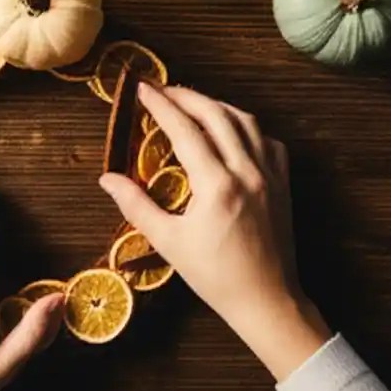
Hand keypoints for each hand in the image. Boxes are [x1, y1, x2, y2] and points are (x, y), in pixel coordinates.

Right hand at [98, 84, 330, 380]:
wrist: (267, 300)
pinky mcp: (284, 183)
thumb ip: (137, 206)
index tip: (142, 89)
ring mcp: (270, 174)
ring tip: (192, 103)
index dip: (161, 105)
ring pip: (245, 121)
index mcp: (217, 185)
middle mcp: (247, 171)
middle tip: (162, 89)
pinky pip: (267, 140)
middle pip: (216, 114)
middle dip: (186, 96)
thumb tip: (107, 178)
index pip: (184, 129)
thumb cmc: (215, 276)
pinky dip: (246, 127)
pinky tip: (231, 131)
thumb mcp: (169, 243)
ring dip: (216, 105)